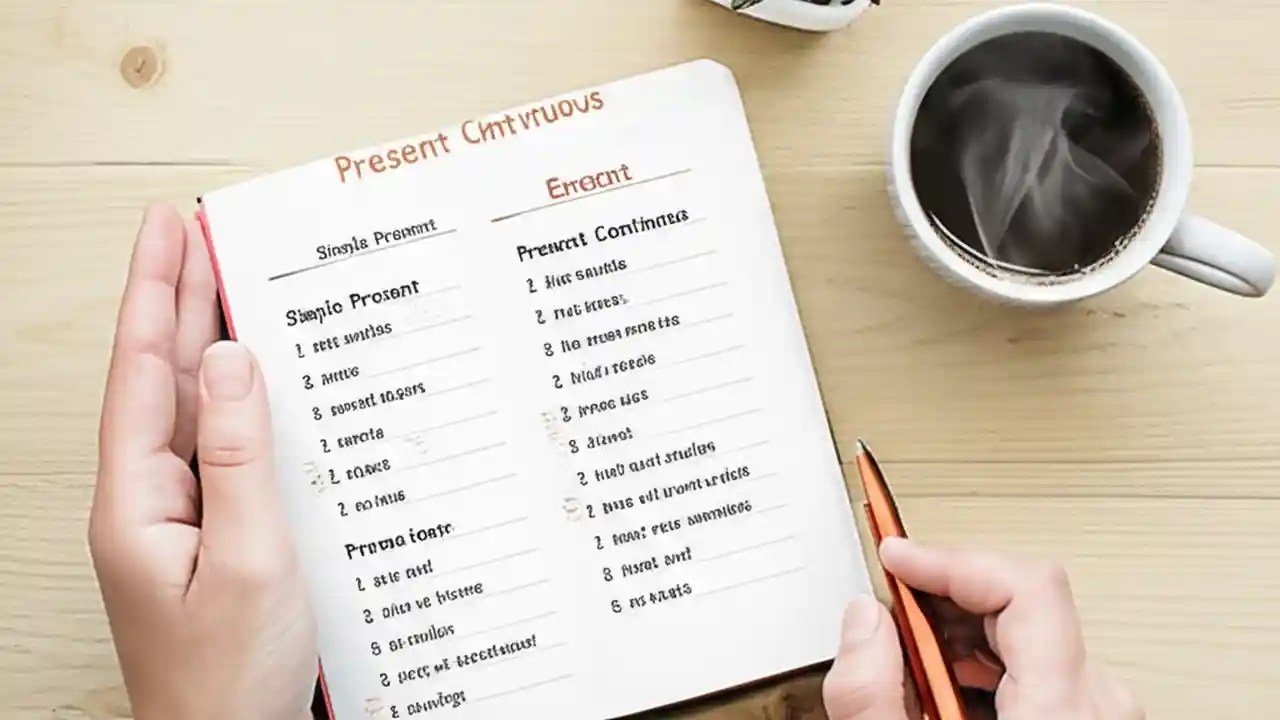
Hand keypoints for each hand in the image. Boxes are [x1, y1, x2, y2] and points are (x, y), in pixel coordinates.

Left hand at [89, 203, 317, 719]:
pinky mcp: (209, 537)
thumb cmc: (229, 680)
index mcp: (138, 504)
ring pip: (186, 409)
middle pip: (158, 379)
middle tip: (193, 231)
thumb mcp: (248, 560)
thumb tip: (227, 362)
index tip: (167, 229)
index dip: (155, 293)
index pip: (143, 372)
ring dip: (200, 341)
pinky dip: (233, 400)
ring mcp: (176, 520)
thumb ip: (237, 455)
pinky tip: (250, 381)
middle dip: (173, 299)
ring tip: (219, 281)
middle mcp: (147, 503)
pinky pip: (217, 448)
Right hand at [822, 538, 1143, 719]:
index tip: (898, 554)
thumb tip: (863, 622)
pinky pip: (1040, 665)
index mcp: (1062, 708)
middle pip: (1019, 601)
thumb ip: (873, 694)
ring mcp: (1099, 712)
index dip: (951, 558)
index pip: (1023, 584)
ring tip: (907, 660)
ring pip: (1027, 632)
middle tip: (888, 611)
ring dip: (959, 632)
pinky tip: (943, 687)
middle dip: (942, 596)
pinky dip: (984, 662)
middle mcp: (1098, 703)